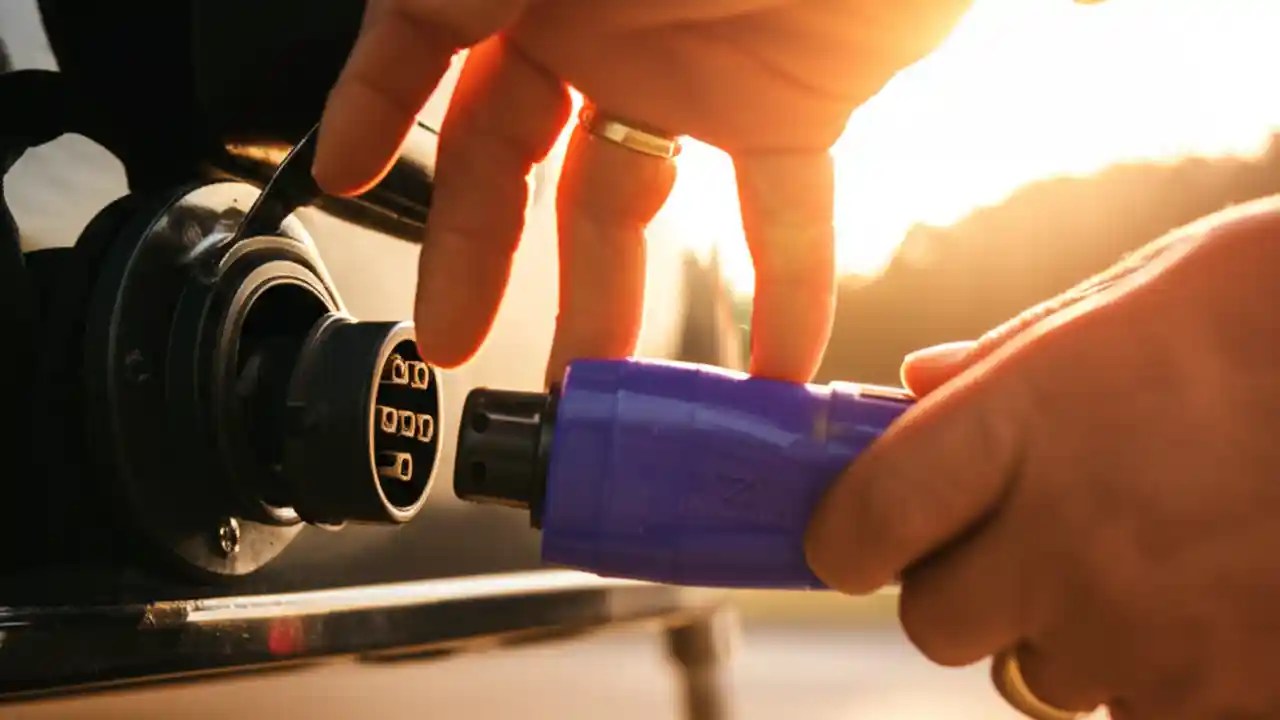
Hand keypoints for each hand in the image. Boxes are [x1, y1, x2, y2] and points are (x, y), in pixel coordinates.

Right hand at [312, 0, 972, 384]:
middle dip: (478, 261)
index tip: (344, 181)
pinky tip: (766, 366)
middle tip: (457, 346)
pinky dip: (780, 296)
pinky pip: (780, 217)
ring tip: (594, 393)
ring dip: (611, 308)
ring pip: (630, 211)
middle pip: (518, 164)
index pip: (424, 51)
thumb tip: (379, 66)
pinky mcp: (794, 103)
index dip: (374, 112)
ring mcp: (695, 72)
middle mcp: (600, 26)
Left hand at [806, 196, 1279, 718]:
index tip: (868, 529)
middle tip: (1026, 535)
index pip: (862, 526)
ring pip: (1039, 676)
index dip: (851, 535)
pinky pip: (1139, 710)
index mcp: (1023, 424)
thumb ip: (1006, 361)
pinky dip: (1157, 673)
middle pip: (934, 622)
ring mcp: (1151, 633)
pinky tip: (1217, 598)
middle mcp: (1068, 541)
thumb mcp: (1137, 297)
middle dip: (963, 586)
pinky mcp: (1232, 697)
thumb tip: (914, 387)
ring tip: (1154, 554)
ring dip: (1069, 630)